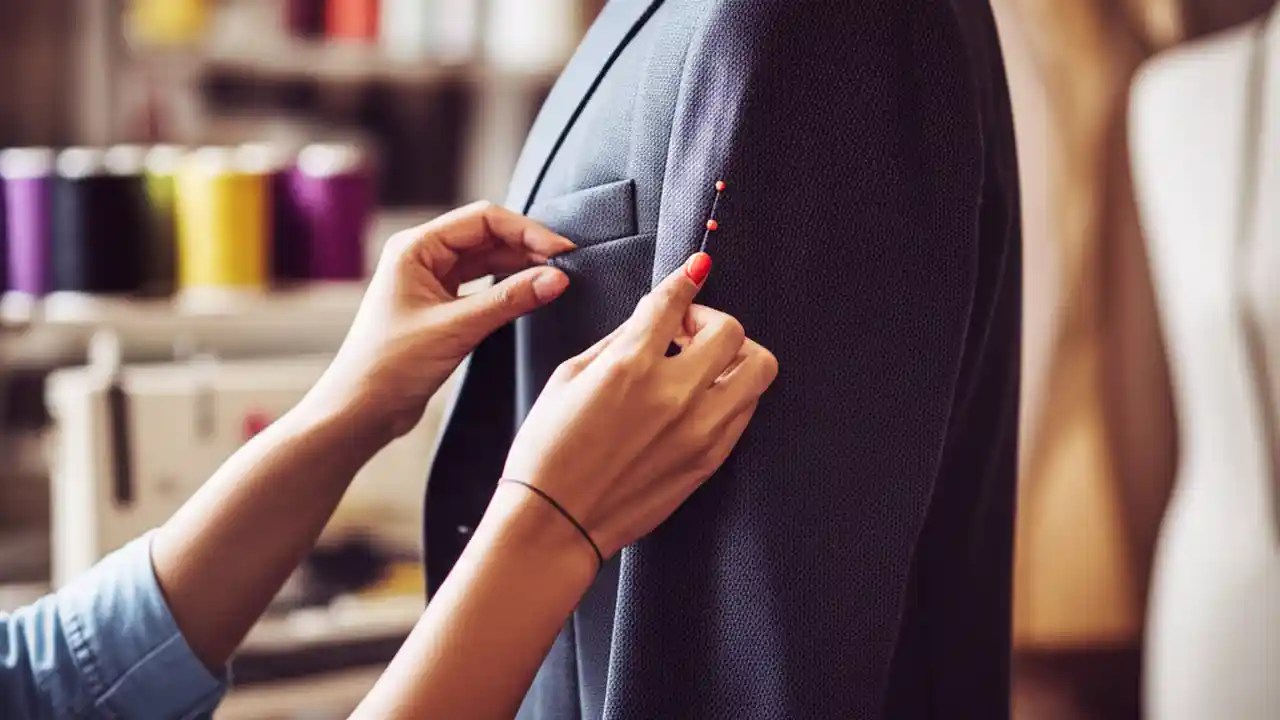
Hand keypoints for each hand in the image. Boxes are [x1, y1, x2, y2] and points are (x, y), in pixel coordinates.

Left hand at [308, 201, 574, 438]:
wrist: (361, 410)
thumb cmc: (389, 366)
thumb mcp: (456, 328)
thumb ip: (509, 300)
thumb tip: (557, 279)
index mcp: (415, 247)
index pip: (483, 219)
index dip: (527, 231)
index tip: (561, 252)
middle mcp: (422, 256)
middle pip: (487, 236)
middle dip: (527, 247)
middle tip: (566, 266)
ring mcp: (431, 281)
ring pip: (487, 261)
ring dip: (520, 267)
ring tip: (554, 280)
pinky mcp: (441, 306)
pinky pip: (482, 285)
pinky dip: (507, 288)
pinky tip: (530, 294)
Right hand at [501, 253, 778, 559]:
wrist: (556, 523)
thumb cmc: (549, 453)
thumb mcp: (568, 378)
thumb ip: (617, 341)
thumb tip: (649, 319)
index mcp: (630, 366)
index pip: (676, 301)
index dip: (688, 277)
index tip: (697, 269)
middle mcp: (674, 394)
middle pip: (731, 330)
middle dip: (708, 319)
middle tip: (686, 331)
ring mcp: (700, 430)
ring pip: (758, 369)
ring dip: (734, 354)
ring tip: (703, 363)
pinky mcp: (710, 460)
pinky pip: (747, 410)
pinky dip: (732, 392)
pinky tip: (702, 397)